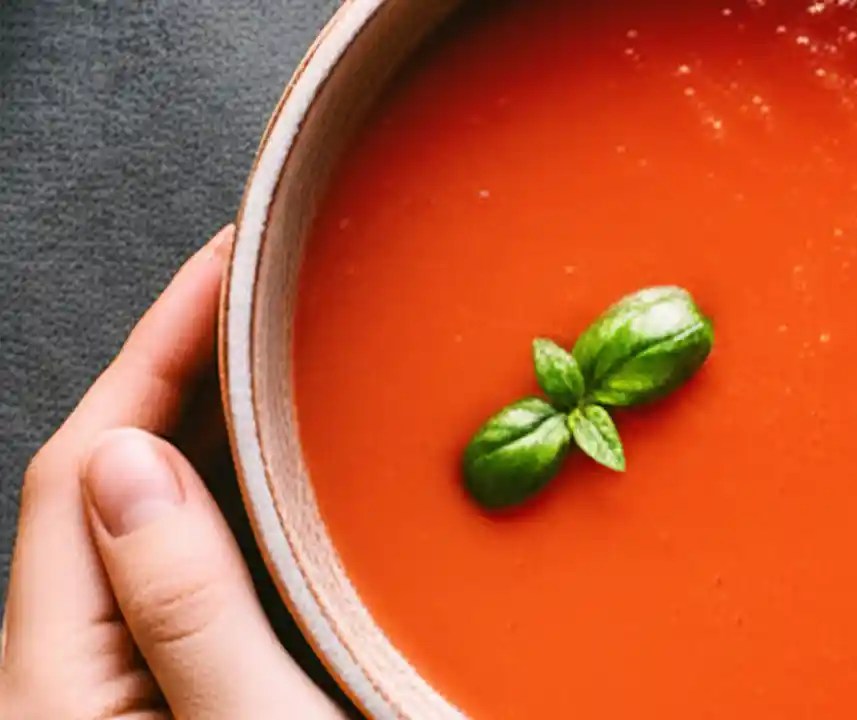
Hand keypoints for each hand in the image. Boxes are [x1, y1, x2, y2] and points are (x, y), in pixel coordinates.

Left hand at [0, 226, 344, 718]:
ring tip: (276, 346)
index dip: (152, 352)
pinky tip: (284, 461)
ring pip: (147, 514)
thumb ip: (182, 605)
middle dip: (180, 364)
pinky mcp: (177, 683)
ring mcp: (122, 677)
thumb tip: (134, 461)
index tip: (223, 270)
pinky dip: (234, 489)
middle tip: (260, 284)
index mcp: (61, 682)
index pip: (79, 474)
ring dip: (208, 420)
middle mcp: (75, 670)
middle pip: (103, 481)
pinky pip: (190, 554)